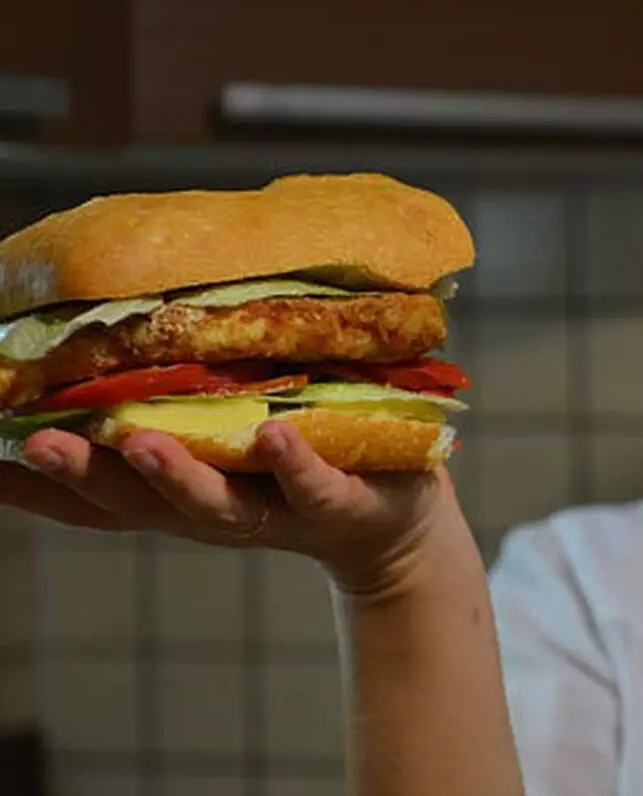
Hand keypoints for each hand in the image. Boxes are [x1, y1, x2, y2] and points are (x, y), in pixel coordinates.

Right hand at [0, 422, 466, 595]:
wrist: (394, 523)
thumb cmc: (295, 463)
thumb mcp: (227, 432)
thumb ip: (180, 398)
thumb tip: (119, 330)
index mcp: (179, 488)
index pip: (95, 494)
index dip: (38, 485)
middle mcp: (214, 507)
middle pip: (139, 502)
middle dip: (87, 476)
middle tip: (39, 445)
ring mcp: (275, 510)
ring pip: (216, 504)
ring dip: (176, 477)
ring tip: (140, 443)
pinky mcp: (340, 503)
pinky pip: (313, 486)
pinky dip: (292, 466)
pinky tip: (273, 436)